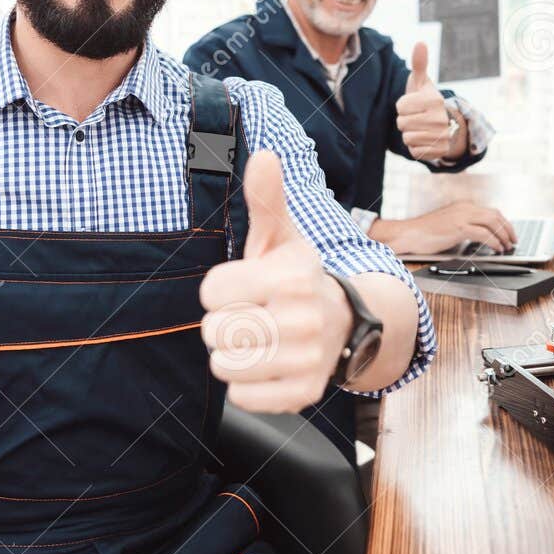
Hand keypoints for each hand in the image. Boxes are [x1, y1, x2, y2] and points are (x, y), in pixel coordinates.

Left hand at [201, 151, 353, 412]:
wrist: (342, 324)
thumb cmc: (295, 278)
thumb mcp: (280, 237)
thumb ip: (266, 199)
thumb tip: (264, 155)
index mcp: (293, 276)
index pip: (211, 291)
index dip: (218, 290)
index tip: (242, 288)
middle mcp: (304, 318)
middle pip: (214, 331)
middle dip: (223, 324)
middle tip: (250, 316)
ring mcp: (307, 359)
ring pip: (224, 366)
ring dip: (231, 356)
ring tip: (256, 341)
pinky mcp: (302, 394)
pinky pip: (241, 397)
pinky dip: (244, 386)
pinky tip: (265, 366)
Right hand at [375, 200, 517, 254]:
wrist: (409, 233)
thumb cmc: (425, 233)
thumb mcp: (449, 226)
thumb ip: (464, 227)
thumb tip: (480, 237)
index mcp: (463, 206)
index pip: (491, 211)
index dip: (503, 223)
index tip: (509, 233)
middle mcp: (465, 208)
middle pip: (496, 215)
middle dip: (508, 229)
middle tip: (513, 240)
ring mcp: (462, 217)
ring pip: (493, 223)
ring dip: (503, 236)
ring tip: (507, 246)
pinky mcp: (459, 228)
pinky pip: (484, 234)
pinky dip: (494, 242)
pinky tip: (497, 249)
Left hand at [395, 42, 459, 161]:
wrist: (443, 124)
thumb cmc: (425, 101)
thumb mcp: (421, 83)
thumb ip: (419, 64)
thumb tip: (420, 42)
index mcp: (434, 100)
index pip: (400, 106)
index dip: (402, 105)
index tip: (413, 104)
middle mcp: (441, 118)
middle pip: (402, 123)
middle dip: (404, 121)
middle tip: (417, 117)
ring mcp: (442, 136)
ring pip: (407, 138)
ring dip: (409, 134)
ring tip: (420, 128)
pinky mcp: (440, 152)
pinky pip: (414, 152)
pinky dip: (415, 147)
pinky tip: (424, 140)